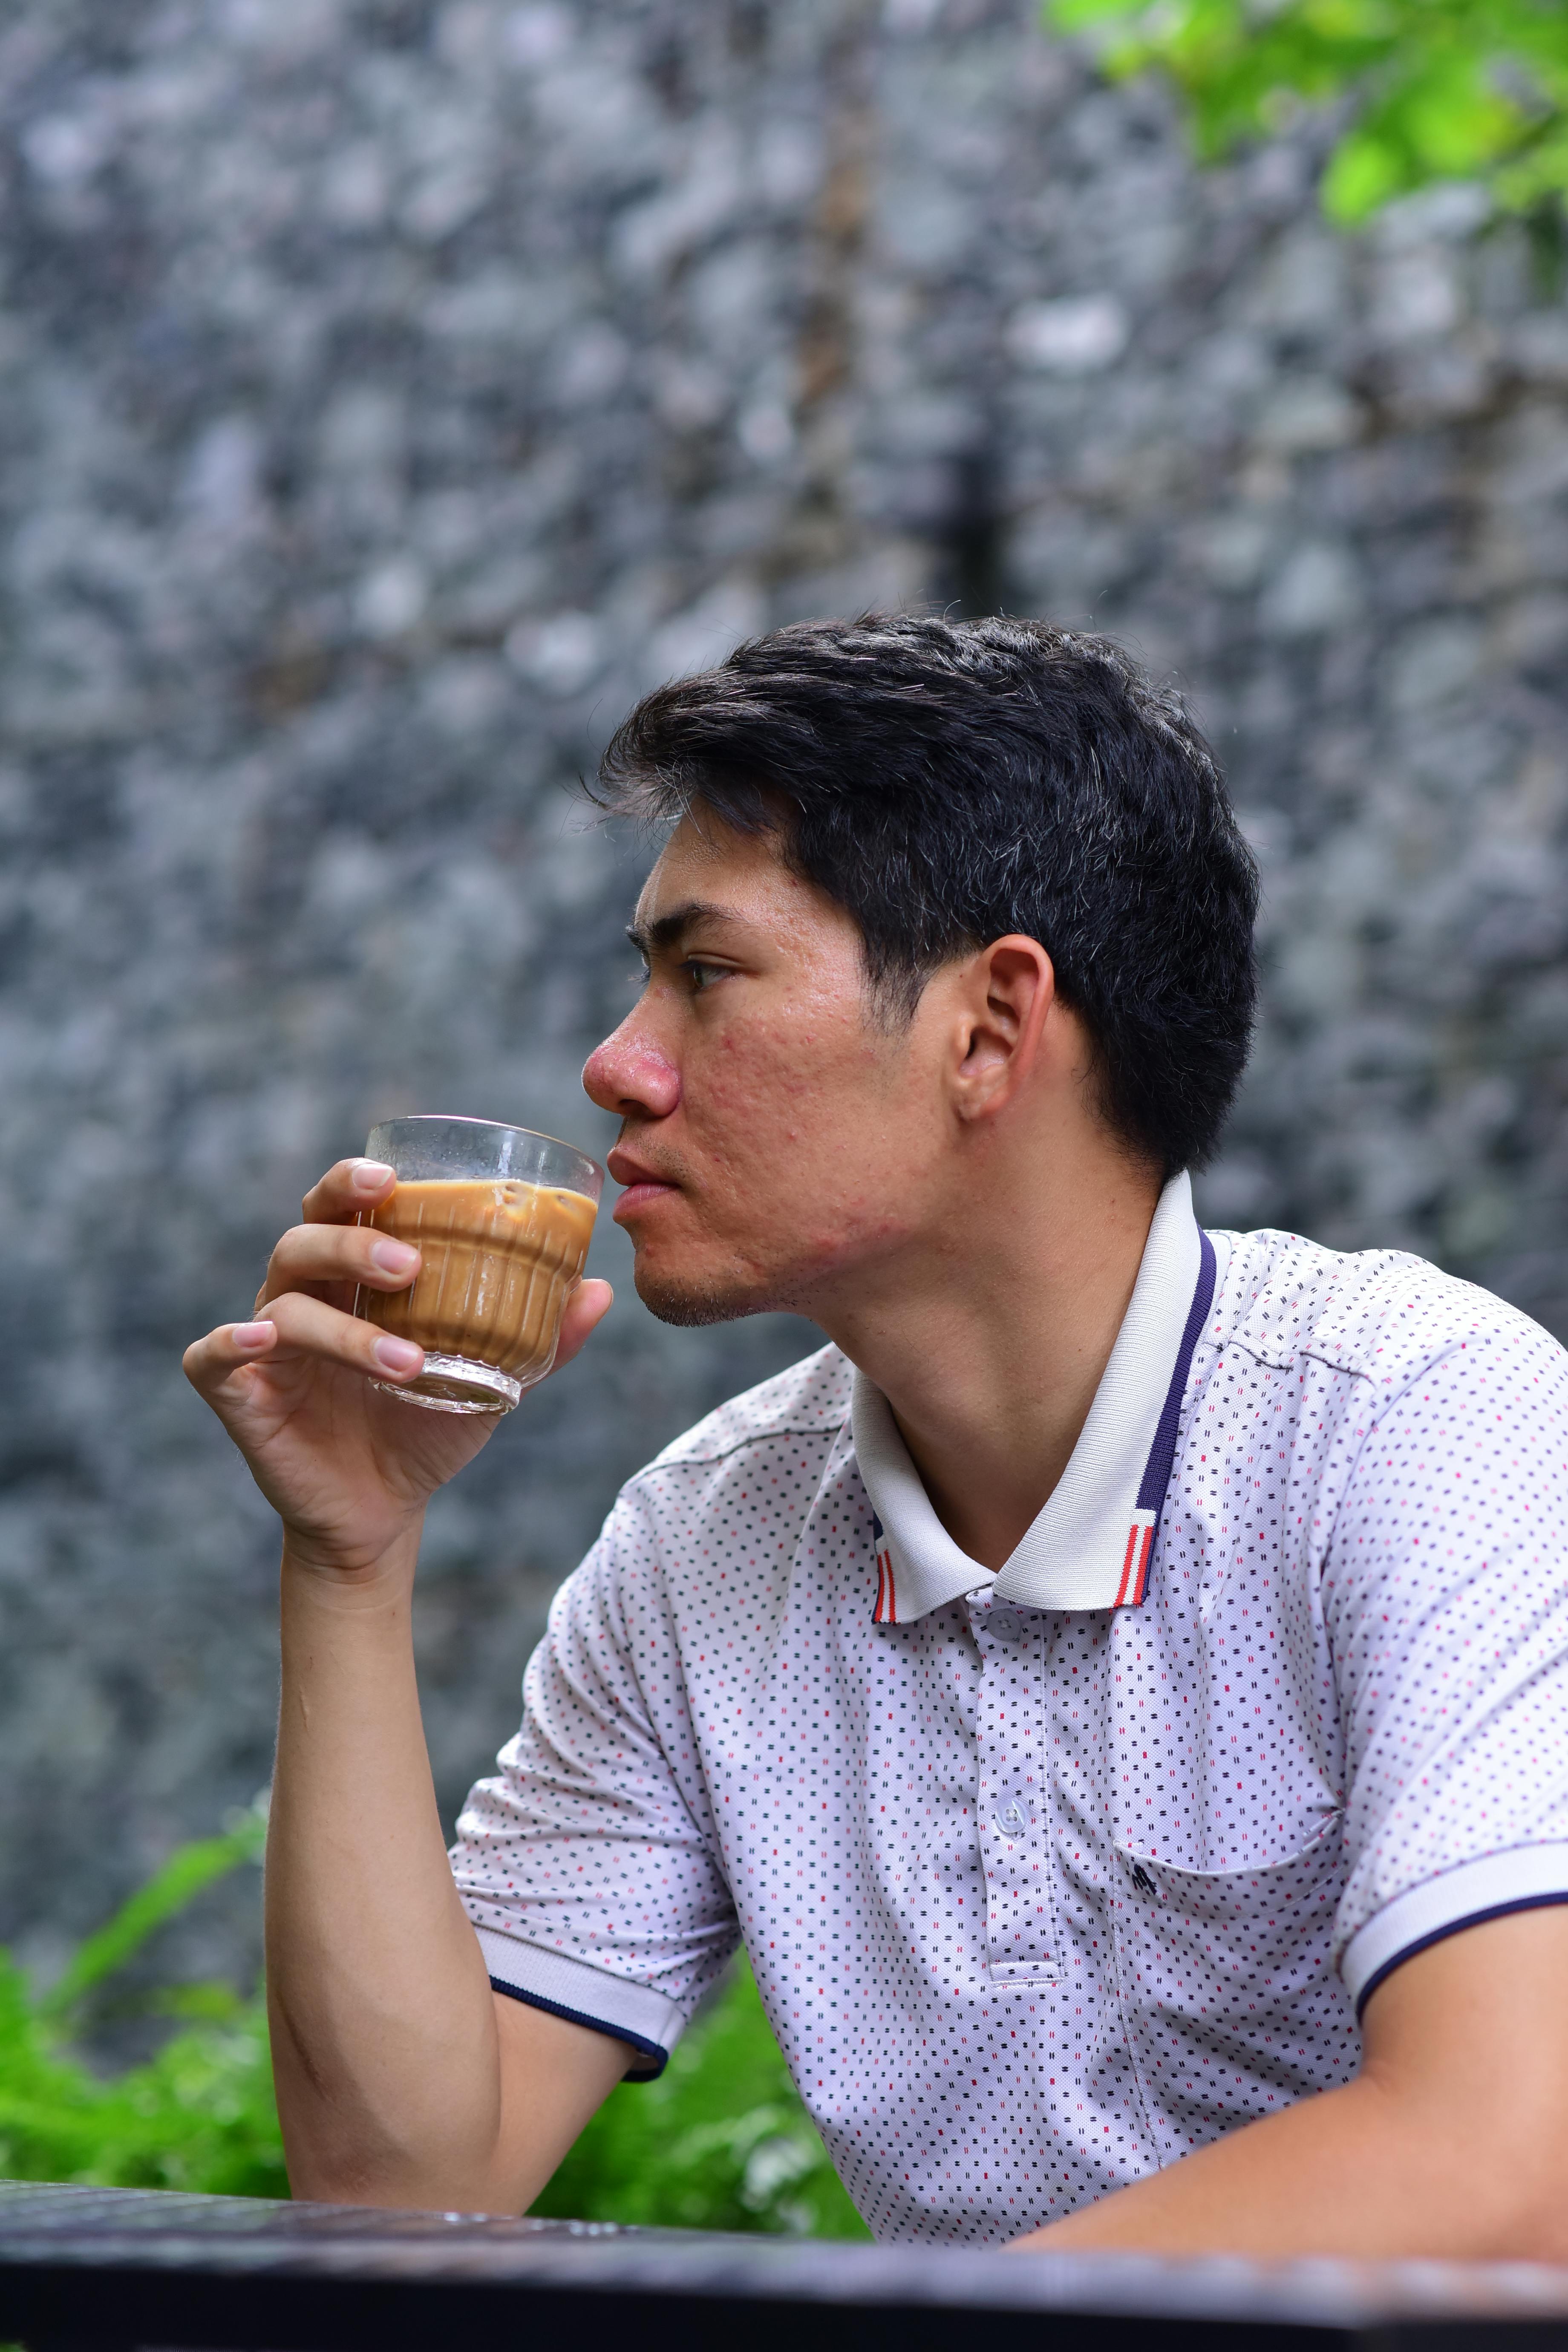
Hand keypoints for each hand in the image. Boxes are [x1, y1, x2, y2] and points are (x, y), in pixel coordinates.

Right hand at [184, 1157, 612, 1575]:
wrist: (385, 1512)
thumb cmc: (426, 1427)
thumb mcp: (492, 1384)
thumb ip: (543, 1340)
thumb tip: (600, 1289)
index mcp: (352, 1277)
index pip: (341, 1205)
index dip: (355, 1181)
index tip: (393, 1177)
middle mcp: (301, 1296)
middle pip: (307, 1237)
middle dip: (355, 1240)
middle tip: (413, 1264)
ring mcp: (265, 1345)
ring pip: (282, 1302)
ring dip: (345, 1328)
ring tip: (408, 1361)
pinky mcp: (238, 1395)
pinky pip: (212, 1356)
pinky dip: (230, 1342)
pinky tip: (261, 1339)